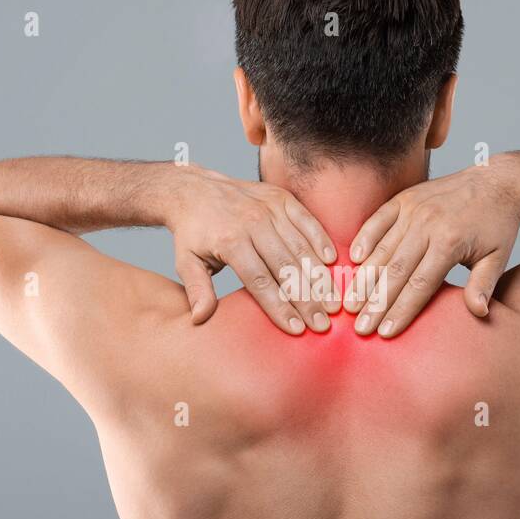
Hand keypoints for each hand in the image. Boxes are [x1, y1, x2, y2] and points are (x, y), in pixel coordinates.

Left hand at [167, 166, 338, 333]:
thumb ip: (197, 290)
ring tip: (333, 302)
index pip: (260, 281)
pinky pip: (307, 220)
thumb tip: (200, 319)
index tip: (296, 329)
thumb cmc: (193, 232)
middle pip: (286, 267)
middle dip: (307, 299)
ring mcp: (269, 209)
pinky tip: (333, 262)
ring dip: (319, 276)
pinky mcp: (281, 198)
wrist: (195, 189)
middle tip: (323, 324)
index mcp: (230, 242)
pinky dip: (321, 240)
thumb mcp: (186, 261)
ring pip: (300, 247)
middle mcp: (253, 223)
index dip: (279, 307)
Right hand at [343, 163, 519, 336]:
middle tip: (360, 328)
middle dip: (375, 303)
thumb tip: (479, 313)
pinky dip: (364, 239)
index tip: (385, 333)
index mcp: (450, 242)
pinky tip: (354, 261)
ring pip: (382, 249)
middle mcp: (427, 225)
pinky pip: (378, 220)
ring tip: (349, 303)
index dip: (401, 311)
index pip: (420, 285)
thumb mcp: (498, 256)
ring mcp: (413, 210)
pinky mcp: (405, 199)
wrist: (497, 181)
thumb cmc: (497, 224)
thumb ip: (484, 285)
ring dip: (364, 278)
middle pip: (395, 271)